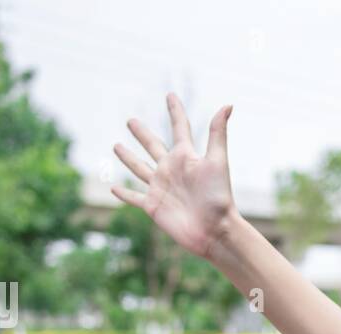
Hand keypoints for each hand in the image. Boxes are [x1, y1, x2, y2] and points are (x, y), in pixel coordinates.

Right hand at [113, 94, 236, 259]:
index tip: (170, 95)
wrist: (214, 230)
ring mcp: (160, 187)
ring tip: (116, 146)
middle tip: (131, 120)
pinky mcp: (152, 206)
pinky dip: (123, 194)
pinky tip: (112, 189)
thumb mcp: (217, 161)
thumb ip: (217, 133)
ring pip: (139, 168)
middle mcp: (171, 170)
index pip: (179, 128)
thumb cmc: (218, 197)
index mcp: (185, 157)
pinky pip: (134, 198)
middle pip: (152, 146)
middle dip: (141, 133)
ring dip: (127, 158)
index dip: (175, 111)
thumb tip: (228, 104)